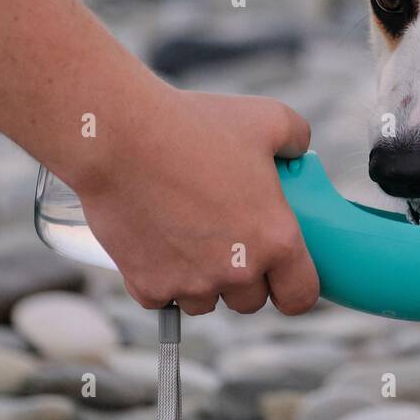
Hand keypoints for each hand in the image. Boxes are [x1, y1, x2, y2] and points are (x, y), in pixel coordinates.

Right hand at [72, 87, 320, 315]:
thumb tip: (298, 152)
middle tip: (232, 240)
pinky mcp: (148, 287)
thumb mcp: (268, 119)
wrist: (119, 137)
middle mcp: (237, 270)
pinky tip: (159, 240)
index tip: (284, 275)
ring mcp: (191, 283)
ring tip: (192, 235)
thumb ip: (296, 140)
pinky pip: (164, 296)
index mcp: (276, 238)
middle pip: (251, 301)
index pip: (300, 296)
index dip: (295, 287)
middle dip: (245, 277)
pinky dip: (162, 276)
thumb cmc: (195, 125)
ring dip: (204, 280)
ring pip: (206, 301)